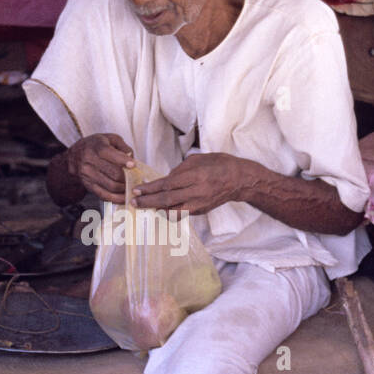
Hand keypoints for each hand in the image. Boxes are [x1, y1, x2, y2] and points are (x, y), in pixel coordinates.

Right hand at [67, 132, 133, 201]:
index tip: (133, 165)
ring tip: (132, 186)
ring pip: (111, 186)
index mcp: (96, 147)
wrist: (75, 157)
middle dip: (128, 177)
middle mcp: (90, 161)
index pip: (110, 154)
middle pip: (114, 173)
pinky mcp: (89, 186)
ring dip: (125, 188)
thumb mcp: (109, 139)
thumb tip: (132, 157)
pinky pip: (105, 196)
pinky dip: (117, 198)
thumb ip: (123, 146)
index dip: (123, 161)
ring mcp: (88, 175)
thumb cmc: (95, 146)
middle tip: (136, 177)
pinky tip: (125, 196)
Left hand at [132, 153, 249, 214]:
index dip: (151, 188)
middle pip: (167, 200)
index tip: (137, 189)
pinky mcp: (201, 211)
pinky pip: (181, 214)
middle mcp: (197, 193)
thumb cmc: (219, 164)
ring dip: (156, 210)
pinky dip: (168, 212)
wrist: (239, 180)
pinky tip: (159, 209)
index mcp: (196, 176)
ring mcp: (200, 204)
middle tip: (134, 202)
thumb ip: (180, 170)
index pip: (168, 184)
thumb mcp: (198, 159)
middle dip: (148, 201)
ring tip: (143, 207)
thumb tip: (165, 179)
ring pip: (173, 212)